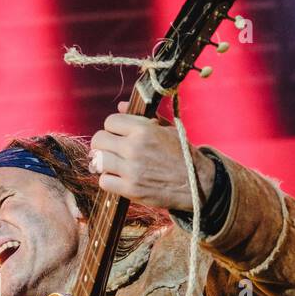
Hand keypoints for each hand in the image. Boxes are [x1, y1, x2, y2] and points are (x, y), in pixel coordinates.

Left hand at [88, 101, 215, 211]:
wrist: (196, 184)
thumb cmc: (182, 154)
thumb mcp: (167, 129)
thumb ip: (141, 117)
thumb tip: (120, 106)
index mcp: (144, 130)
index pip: (110, 121)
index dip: (113, 128)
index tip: (119, 135)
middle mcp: (135, 148)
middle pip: (98, 140)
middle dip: (104, 144)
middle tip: (112, 150)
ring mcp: (131, 169)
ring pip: (98, 161)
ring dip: (104, 162)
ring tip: (114, 164)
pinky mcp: (130, 189)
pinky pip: (103, 181)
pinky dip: (108, 180)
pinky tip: (118, 178)